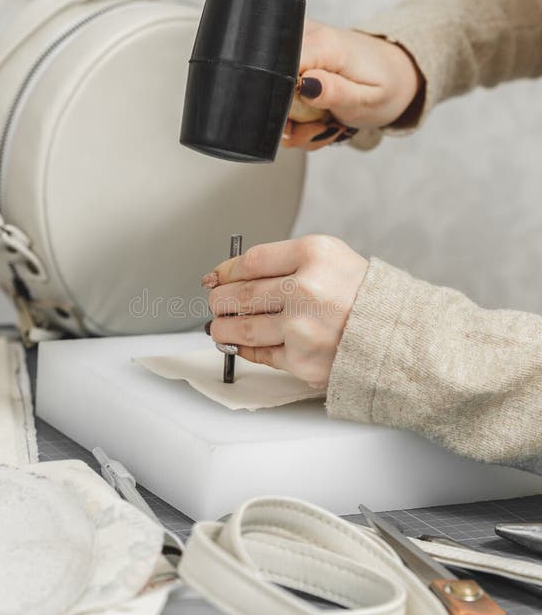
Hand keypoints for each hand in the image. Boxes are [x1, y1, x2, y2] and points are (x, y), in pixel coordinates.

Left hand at [202, 235, 367, 388]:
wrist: (397, 336)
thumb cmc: (363, 296)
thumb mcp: (330, 258)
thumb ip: (284, 262)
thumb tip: (227, 276)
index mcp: (313, 255)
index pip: (250, 261)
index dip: (227, 271)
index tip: (219, 277)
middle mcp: (305, 289)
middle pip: (239, 294)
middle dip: (220, 300)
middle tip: (217, 302)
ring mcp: (301, 328)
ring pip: (241, 328)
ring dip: (223, 328)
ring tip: (221, 326)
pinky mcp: (301, 360)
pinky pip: (260, 353)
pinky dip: (244, 349)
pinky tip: (241, 344)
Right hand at [283, 21, 422, 150]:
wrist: (396, 71)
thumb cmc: (386, 85)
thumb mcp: (367, 100)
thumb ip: (335, 93)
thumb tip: (303, 84)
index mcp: (323, 45)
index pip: (277, 74)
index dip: (285, 107)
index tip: (311, 123)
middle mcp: (305, 36)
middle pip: (272, 89)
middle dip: (293, 122)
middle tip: (322, 127)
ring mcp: (296, 45)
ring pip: (274, 96)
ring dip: (297, 123)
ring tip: (324, 122)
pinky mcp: (293, 55)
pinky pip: (280, 92)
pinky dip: (298, 115)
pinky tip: (318, 114)